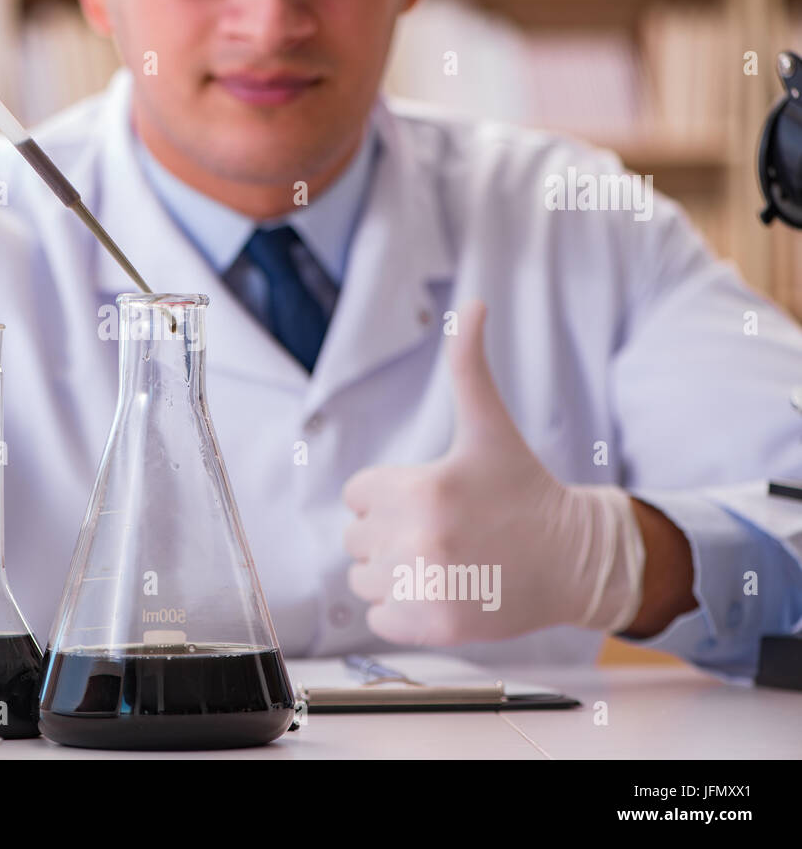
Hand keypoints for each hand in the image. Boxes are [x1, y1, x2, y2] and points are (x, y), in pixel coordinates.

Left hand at [341, 300, 645, 645]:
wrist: (575, 560)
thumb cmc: (524, 488)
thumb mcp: (489, 426)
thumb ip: (468, 366)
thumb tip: (473, 302)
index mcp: (420, 489)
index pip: (356, 495)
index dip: (387, 494)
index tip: (430, 497)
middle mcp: (418, 540)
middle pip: (355, 539)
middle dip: (389, 534)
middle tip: (441, 531)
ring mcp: (425, 588)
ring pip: (364, 580)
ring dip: (393, 574)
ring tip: (444, 561)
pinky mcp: (432, 628)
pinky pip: (379, 619)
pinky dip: (402, 612)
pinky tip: (442, 593)